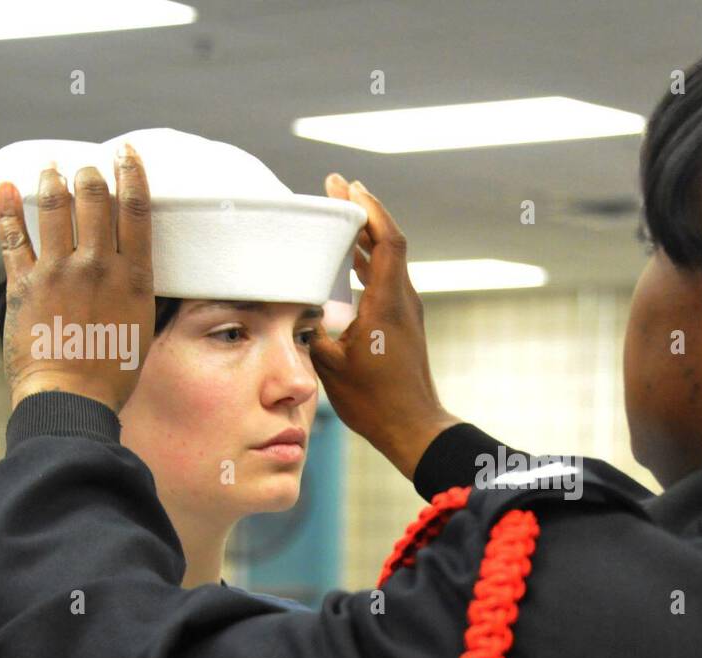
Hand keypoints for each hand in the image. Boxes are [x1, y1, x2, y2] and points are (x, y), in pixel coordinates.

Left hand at [0, 143, 154, 412]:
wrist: (70, 396)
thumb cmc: (112, 371)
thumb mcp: (142, 326)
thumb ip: (136, 289)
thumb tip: (131, 265)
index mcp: (133, 277)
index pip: (135, 210)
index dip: (131, 174)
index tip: (126, 153)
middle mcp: (96, 266)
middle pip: (94, 198)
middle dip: (90, 173)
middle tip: (87, 166)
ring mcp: (57, 271)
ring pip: (55, 206)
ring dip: (53, 180)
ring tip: (52, 168)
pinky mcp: (23, 283)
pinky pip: (12, 235)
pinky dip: (7, 207)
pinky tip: (7, 187)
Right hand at [310, 174, 460, 480]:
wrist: (413, 427)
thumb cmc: (375, 401)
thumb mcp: (331, 365)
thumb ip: (308, 329)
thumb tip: (288, 306)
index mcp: (388, 303)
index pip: (387, 240)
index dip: (369, 209)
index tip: (347, 187)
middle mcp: (403, 300)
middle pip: (388, 242)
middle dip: (361, 213)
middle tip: (334, 188)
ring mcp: (407, 312)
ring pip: (389, 261)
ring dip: (365, 237)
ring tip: (338, 217)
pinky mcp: (404, 324)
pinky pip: (387, 280)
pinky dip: (368, 262)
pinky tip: (349, 262)